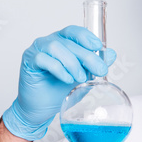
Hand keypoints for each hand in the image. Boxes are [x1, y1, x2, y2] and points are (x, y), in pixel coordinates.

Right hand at [0, 26, 115, 140]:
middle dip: (87, 56)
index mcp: (62, 42)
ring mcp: (37, 50)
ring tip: (80, 78)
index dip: (86, 37)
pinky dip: (58, 69)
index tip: (98, 47)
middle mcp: (49, 42)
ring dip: (72, 63)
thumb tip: (111, 54)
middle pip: (69, 42)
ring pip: (56, 47)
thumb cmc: (59, 91)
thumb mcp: (83, 78)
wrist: (41, 108)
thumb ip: (95, 65)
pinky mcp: (29, 61)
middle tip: (99, 70)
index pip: (74, 32)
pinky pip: (43, 59)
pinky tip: (67, 79)